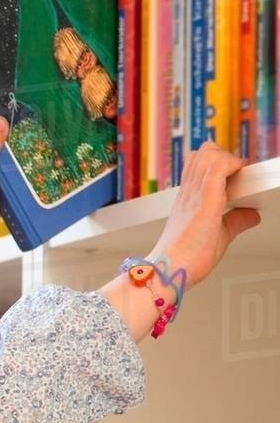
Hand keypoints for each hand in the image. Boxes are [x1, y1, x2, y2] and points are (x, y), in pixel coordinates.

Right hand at [151, 141, 260, 288]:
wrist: (170, 270)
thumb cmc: (186, 259)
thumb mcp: (218, 235)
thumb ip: (235, 221)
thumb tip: (252, 214)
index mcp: (189, 199)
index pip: (198, 163)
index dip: (217, 161)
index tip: (233, 175)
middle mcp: (190, 192)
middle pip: (204, 152)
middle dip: (225, 156)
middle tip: (236, 175)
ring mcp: (196, 194)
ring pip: (210, 154)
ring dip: (228, 160)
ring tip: (237, 177)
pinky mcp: (205, 201)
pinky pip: (218, 167)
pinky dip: (232, 166)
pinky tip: (238, 177)